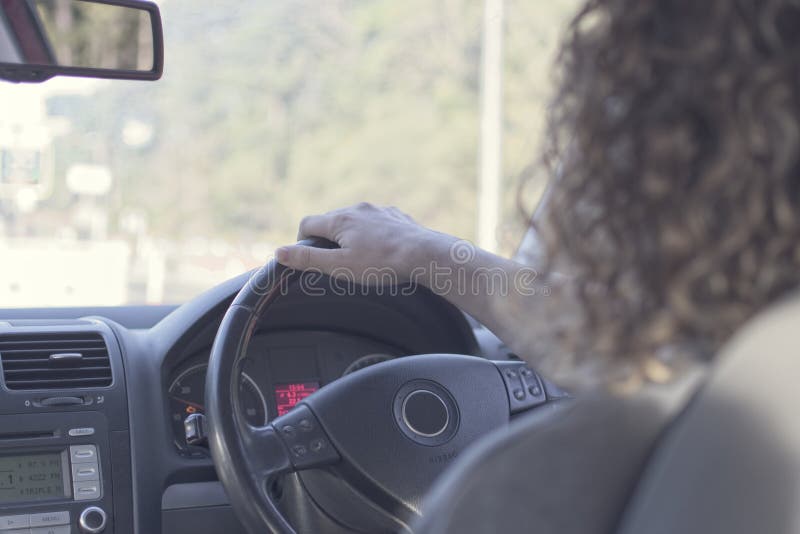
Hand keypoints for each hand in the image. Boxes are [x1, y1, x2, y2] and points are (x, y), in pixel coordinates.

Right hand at [275, 203, 452, 280]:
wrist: (425, 255)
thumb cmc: (382, 264)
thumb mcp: (340, 266)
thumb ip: (308, 260)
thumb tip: (279, 252)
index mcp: (340, 219)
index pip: (307, 223)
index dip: (301, 241)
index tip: (307, 258)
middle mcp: (358, 208)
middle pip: (331, 220)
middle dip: (327, 239)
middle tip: (334, 261)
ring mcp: (379, 210)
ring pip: (355, 220)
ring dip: (351, 235)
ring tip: (360, 257)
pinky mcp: (397, 216)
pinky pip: (377, 222)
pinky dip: (373, 233)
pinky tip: (382, 250)